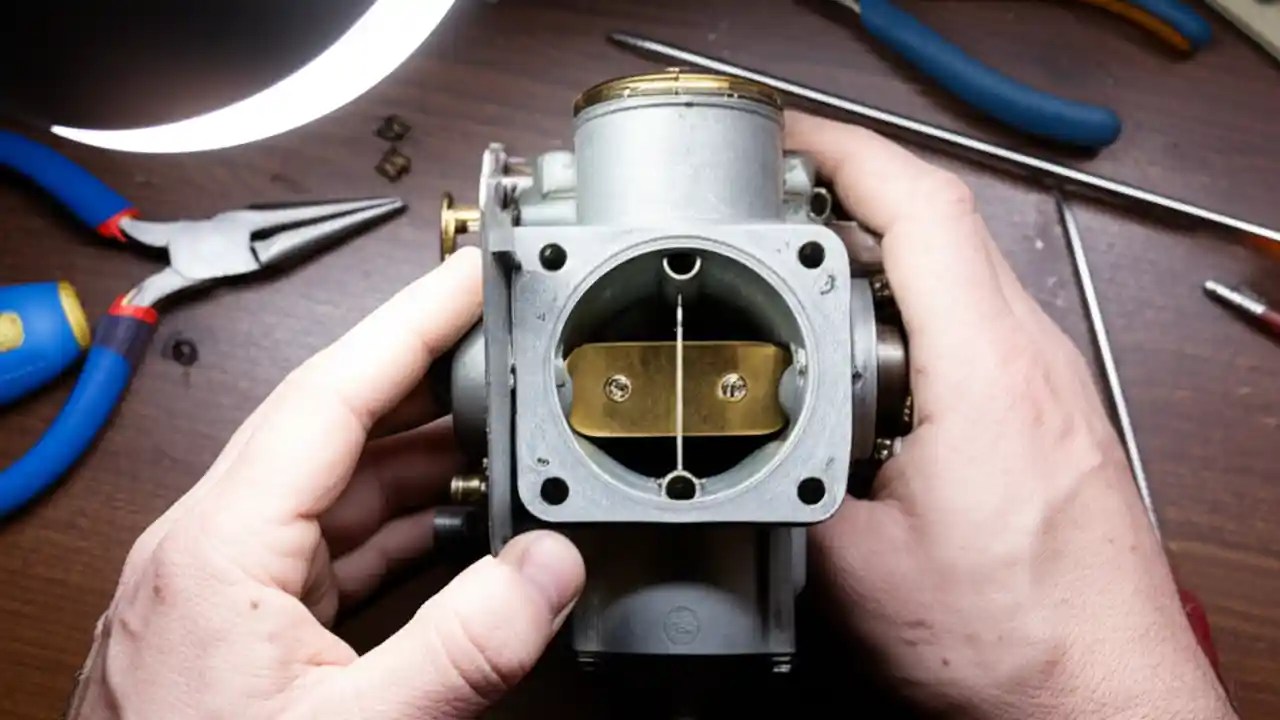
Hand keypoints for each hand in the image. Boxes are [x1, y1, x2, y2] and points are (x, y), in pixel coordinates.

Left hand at [67, 249, 585, 719]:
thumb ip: (462, 650)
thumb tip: (549, 570)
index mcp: (216, 547)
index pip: (329, 394)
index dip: (411, 325)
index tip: (472, 279)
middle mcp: (209, 550)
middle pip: (336, 429)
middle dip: (431, 384)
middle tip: (510, 350)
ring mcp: (223, 587)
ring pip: (337, 488)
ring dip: (423, 462)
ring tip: (504, 438)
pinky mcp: (243, 626)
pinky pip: (333, 547)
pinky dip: (400, 529)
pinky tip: (454, 530)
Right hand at [787, 114, 1233, 718]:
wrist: (1105, 694)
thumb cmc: (1020, 641)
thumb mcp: (856, 569)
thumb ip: (783, 486)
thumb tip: (740, 443)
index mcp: (986, 373)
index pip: (924, 209)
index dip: (846, 154)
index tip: (787, 144)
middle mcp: (1034, 359)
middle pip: (943, 226)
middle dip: (849, 199)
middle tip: (774, 215)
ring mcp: (1051, 381)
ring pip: (960, 272)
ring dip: (880, 258)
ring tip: (806, 281)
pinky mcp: (1050, 411)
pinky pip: (977, 322)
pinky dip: (914, 308)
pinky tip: (867, 358)